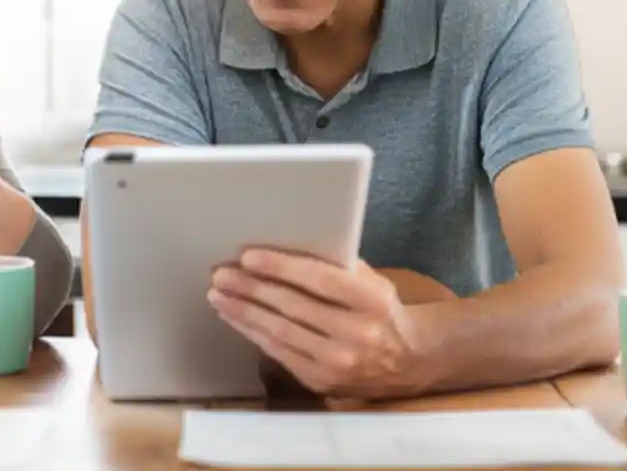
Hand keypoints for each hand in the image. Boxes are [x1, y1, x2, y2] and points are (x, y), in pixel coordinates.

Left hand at [208, 250, 435, 398]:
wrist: (408, 361)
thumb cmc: (380, 309)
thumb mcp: (371, 280)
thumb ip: (336, 266)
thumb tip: (284, 245)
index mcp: (371, 300)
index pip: (319, 279)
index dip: (280, 267)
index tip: (248, 256)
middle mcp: (356, 334)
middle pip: (293, 307)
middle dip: (251, 289)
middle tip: (222, 274)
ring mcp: (338, 362)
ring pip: (280, 332)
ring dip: (243, 312)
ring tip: (218, 294)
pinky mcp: (322, 381)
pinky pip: (278, 353)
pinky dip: (252, 333)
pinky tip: (234, 317)